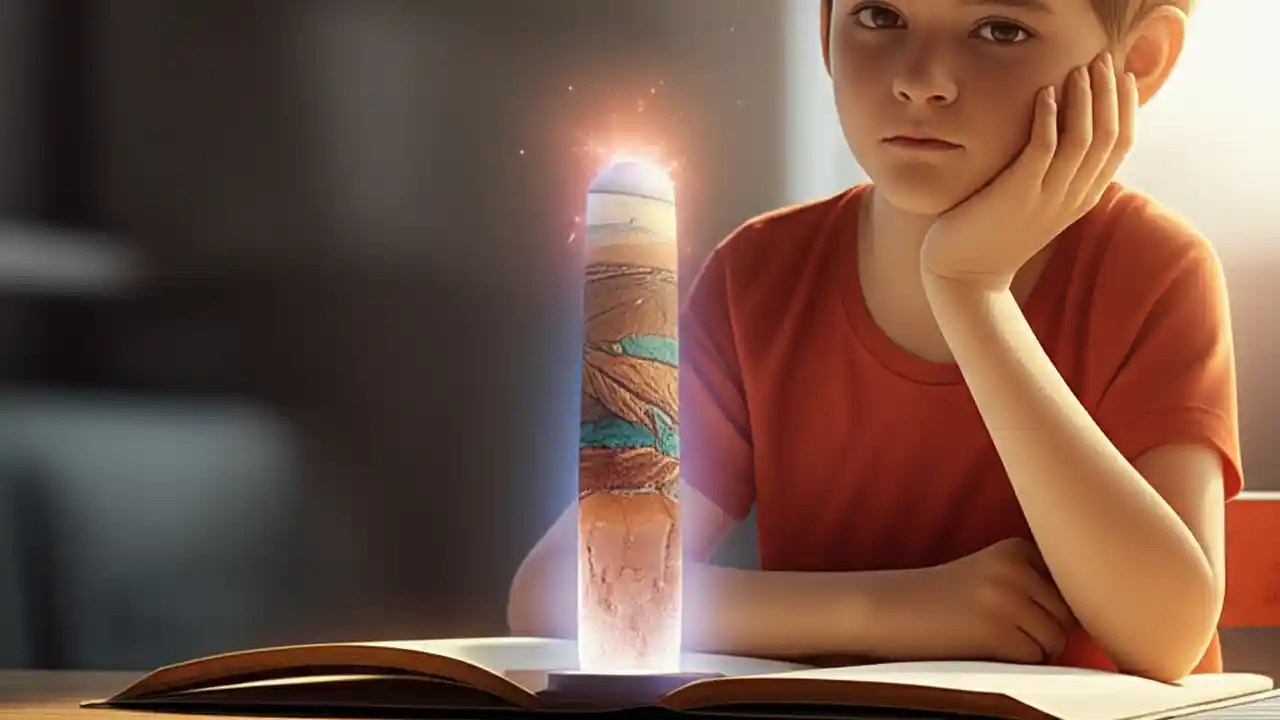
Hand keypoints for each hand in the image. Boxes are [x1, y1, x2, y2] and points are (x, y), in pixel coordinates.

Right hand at [866, 537, 1077, 663]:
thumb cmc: (951, 600)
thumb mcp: (996, 576)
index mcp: (1019, 548)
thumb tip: (1102, 616)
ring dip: (1030, 649)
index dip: (1045, 611)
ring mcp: (1006, 597)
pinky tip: (983, 645)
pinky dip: (1015, 661)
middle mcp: (1016, 567)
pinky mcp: (996, 629)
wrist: (895, 609)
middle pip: (1068, 618)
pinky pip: (1034, 659)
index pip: (1071, 591)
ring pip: (1055, 641)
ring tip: (991, 634)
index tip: (1010, 608)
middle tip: (998, 626)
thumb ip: (1039, 584)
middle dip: (1042, 631)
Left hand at [919, 51, 1137, 290]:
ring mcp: (1047, 197)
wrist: (966, 275)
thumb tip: (1067, 137)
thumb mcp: (1039, 203)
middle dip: (1109, 93)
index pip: (1121, 145)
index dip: (1127, 107)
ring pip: (1083, 138)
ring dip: (1084, 98)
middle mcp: (1073, 197)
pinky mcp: (1018, 195)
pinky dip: (1048, 117)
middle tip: (1102, 58)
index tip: (1123, 76)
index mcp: (1083, 197)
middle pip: (1109, 136)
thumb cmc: (996, 233)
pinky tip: (1044, 93)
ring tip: (1078, 68)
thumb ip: (1058, 175)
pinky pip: (1043, 149)